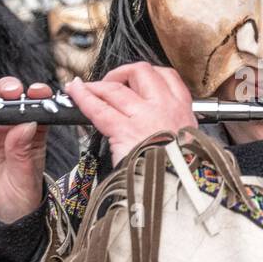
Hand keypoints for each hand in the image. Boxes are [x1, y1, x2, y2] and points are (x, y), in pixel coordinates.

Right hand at [0, 65, 48, 223]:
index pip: (29, 107)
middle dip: (4, 89)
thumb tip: (26, 124)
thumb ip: (24, 151)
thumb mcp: (27, 178)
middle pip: (0, 99)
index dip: (33, 96)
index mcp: (24, 134)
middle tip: (9, 92)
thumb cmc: (19, 200)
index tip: (38, 91)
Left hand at [66, 63, 195, 166]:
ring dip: (98, 85)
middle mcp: (165, 107)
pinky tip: (75, 92)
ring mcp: (144, 116)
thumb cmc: (181, 173)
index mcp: (183, 111)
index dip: (148, 74)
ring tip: (85, 88)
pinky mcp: (123, 130)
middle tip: (111, 84)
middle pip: (141, 72)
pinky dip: (83, 96)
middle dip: (122, 74)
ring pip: (115, 88)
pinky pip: (98, 107)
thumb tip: (157, 128)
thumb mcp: (188, 145)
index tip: (136, 80)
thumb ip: (172, 131)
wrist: (178, 189)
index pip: (167, 77)